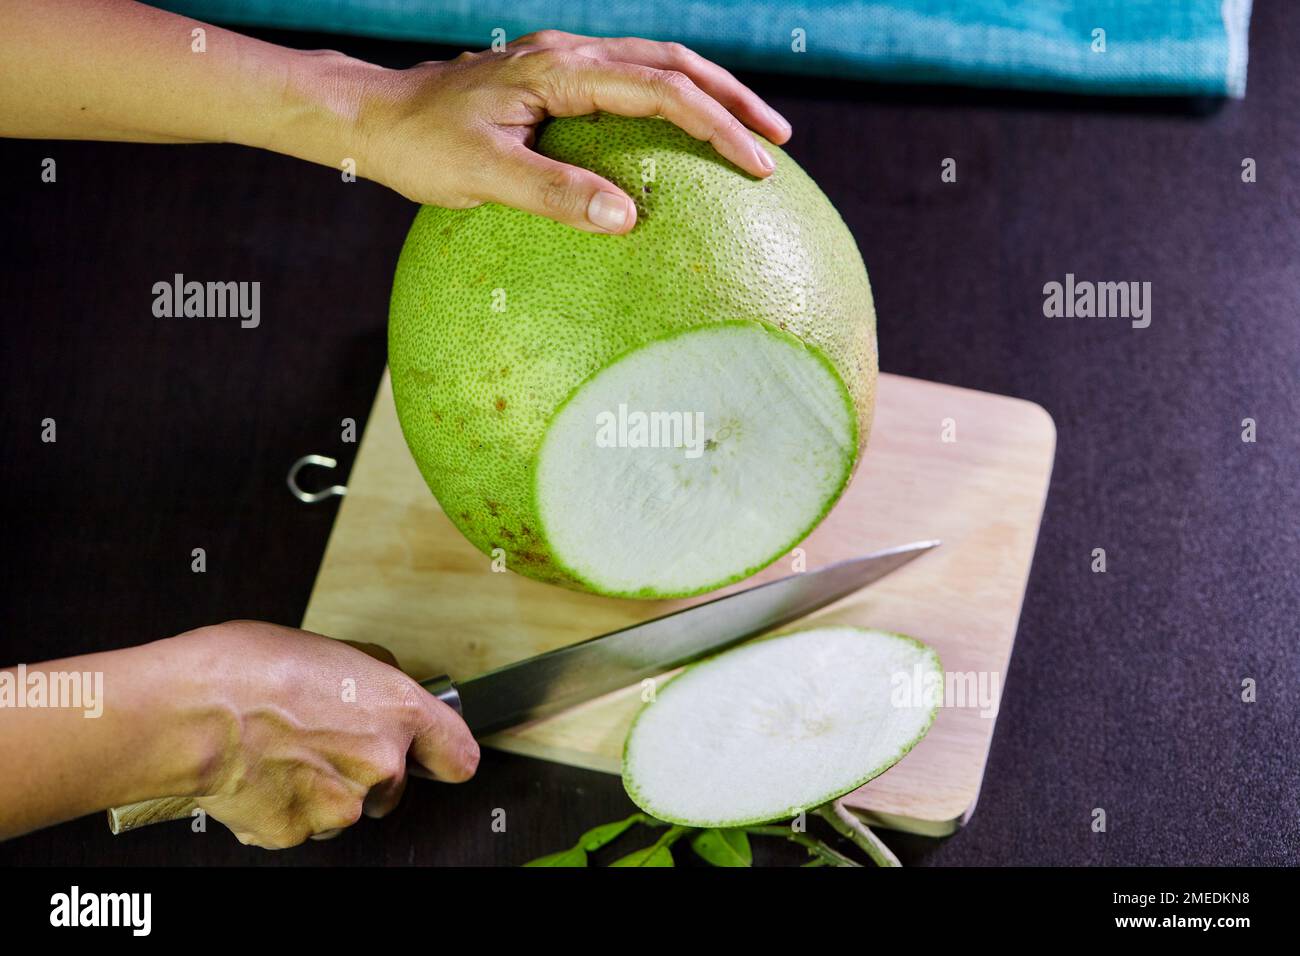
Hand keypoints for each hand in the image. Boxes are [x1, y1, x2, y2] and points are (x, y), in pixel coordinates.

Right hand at [178, 620, 477, 848]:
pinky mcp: (296, 832)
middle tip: (321, 741)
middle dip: (364, 770)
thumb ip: (372, 683)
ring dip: (322, 789)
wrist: (193, 711)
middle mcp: (380, 764)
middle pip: (393, 785)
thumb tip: (378, 691)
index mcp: (398, 711)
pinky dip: (282, 806)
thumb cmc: (252, 669)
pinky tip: (260, 774)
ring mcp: (340, 805)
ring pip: (345, 807)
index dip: (442, 756)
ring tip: (282, 751)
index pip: (458, 755)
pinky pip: (299, 823)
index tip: (435, 757)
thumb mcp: (334, 652)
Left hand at [347, 30, 791, 232]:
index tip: (756, 164)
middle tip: (778, 142)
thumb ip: (555, 195)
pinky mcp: (556, 76)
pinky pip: (631, 79)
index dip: (715, 125)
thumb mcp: (484, 177)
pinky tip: (684, 129)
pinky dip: (673, 99)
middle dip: (733, 99)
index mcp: (560, 71)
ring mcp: (563, 60)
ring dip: (709, 93)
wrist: (376, 115)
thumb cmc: (424, 148)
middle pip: (674, 62)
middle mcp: (569, 54)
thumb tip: (628, 217)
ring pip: (657, 64)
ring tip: (751, 132)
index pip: (660, 91)